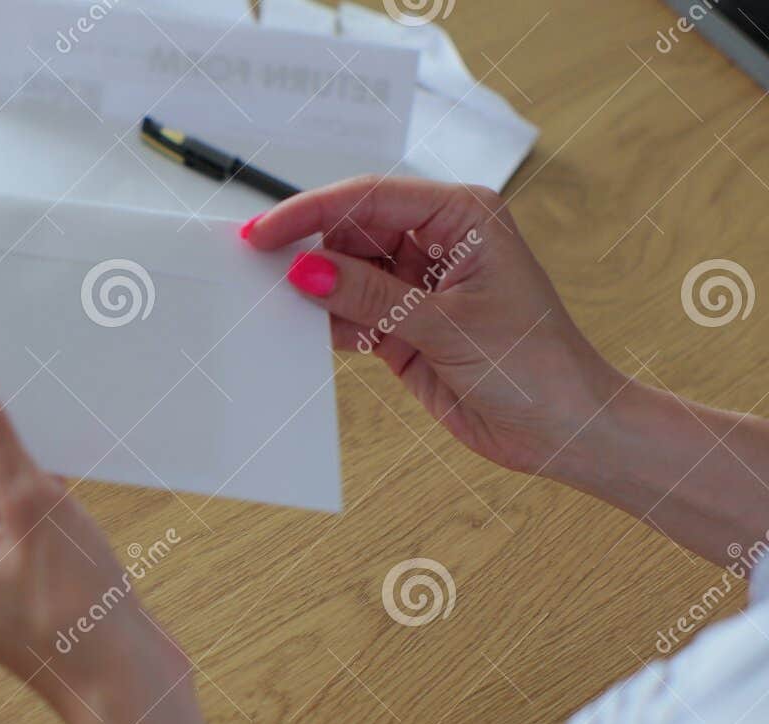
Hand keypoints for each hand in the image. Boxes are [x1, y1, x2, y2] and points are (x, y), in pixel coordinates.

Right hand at [244, 175, 620, 476]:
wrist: (564, 430)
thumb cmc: (535, 366)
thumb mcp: (447, 327)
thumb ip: (370, 297)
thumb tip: (304, 271)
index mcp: (461, 217)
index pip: (370, 198)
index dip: (311, 212)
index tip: (262, 233)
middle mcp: (436, 242)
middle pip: (351, 230)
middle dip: (306, 249)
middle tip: (253, 270)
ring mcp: (417, 285)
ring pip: (344, 272)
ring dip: (312, 289)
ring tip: (266, 302)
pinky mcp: (403, 325)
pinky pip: (349, 312)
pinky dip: (324, 322)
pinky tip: (297, 331)